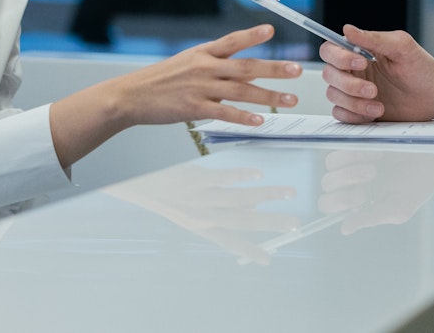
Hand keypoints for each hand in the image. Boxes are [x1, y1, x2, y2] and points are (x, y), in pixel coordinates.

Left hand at [108, 162, 298, 264]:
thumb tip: (253, 208)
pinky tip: (257, 175)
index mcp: (200, 227)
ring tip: (287, 193)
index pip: (230, 242)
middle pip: (243, 222)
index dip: (250, 251)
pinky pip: (223, 179)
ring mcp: (199, 199)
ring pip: (239, 201)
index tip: (269, 258)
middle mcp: (202, 216)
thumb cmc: (167, 198)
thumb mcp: (190, 213)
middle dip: (271, 223)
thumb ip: (219, 213)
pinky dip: (242, 177)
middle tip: (294, 223)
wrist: (138, 185)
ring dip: (266, 197)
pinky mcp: (195, 180)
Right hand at [114, 24, 302, 126]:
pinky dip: (244, 116)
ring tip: (289, 99)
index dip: (252, 35)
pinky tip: (260, 119)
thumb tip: (244, 72)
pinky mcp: (194, 108)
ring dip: (269, 95)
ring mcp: (200, 88)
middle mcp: (204, 67)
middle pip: (246, 67)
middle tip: (296, 70)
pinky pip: (225, 112)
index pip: (232, 41)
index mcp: (202, 53)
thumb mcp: (187, 63)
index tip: (271, 30)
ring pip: (241, 91)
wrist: (131, 96)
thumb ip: (215, 65)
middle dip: (274, 68)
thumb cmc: (160, 80)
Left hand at [316, 149, 433, 232]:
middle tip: (372, 175)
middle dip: (346, 181)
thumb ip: (371, 218)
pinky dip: (357, 150)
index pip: (328, 205)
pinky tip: (377, 152)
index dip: (338, 201)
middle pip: (326, 184)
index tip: (362, 197)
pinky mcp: (360, 140)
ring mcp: (353, 159)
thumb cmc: (418, 186)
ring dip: (351, 164)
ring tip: (376, 163)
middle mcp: (351, 181)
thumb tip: (345, 229)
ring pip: (331, 164)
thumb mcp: (398, 208)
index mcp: (358, 200)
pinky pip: (342, 145)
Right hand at [319, 26, 433, 122]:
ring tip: (379, 105)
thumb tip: (348, 29)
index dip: (339, 57)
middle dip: (349, 85)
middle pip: (329, 74)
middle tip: (373, 89)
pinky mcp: (358, 110)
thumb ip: (374, 38)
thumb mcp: (402, 47)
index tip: (362, 62)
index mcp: (359, 52)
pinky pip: (340, 114)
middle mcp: (353, 71)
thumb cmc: (421, 68)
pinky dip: (354, 115)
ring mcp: (354, 92)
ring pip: (333, 96)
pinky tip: (373, 113)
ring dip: (354, 102)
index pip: (330, 50)